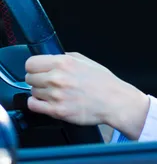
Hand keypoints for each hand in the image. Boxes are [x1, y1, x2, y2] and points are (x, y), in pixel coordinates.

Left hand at [25, 52, 148, 138]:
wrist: (114, 101)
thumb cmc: (104, 82)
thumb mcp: (87, 61)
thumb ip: (67, 58)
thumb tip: (53, 58)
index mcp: (64, 63)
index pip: (31, 63)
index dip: (34, 67)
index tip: (38, 70)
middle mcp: (58, 78)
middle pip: (29, 77)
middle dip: (37, 79)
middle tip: (49, 82)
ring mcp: (56, 95)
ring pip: (32, 91)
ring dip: (41, 92)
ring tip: (55, 93)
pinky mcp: (56, 110)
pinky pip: (33, 105)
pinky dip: (38, 104)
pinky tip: (48, 102)